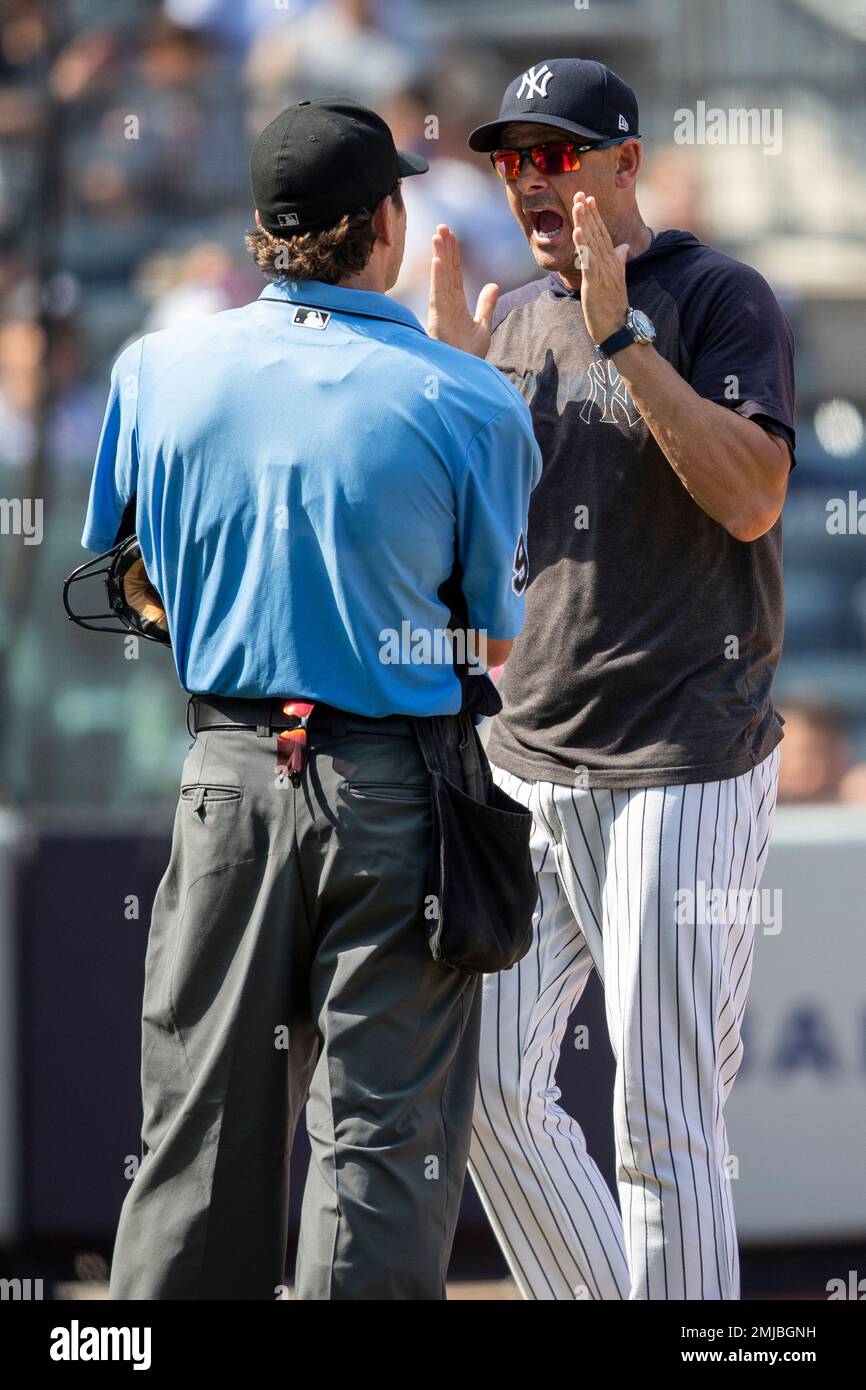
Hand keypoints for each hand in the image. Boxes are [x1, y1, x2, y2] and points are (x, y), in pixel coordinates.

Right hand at [428, 224, 498, 357]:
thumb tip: (493, 285)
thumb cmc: (468, 356)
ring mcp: (440, 311)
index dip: (454, 255)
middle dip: (444, 249)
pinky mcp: (438, 319)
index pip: (455, 274)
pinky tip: (437, 261)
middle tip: (442, 226)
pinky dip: (437, 277)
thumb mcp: (482, 327)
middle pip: (446, 271)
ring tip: (438, 235)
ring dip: (439, 256)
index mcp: (455, 304)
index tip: (451, 236)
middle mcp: (445, 304)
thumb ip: (486, 305)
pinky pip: (438, 294)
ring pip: (441, 278)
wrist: (463, 377)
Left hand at [571, 193, 629, 344]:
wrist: (619, 330)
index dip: (595, 216)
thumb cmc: (614, 308)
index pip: (603, 234)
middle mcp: (609, 263)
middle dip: (589, 213)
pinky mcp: (595, 283)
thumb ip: (619, 262)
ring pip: (593, 243)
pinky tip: (579, 231)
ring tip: (578, 205)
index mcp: (612, 262)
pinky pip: (589, 261)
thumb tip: (623, 246)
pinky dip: (584, 245)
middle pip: (597, 233)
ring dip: (585, 222)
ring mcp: (603, 272)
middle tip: (581, 193)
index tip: (588, 199)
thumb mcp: (617, 281)